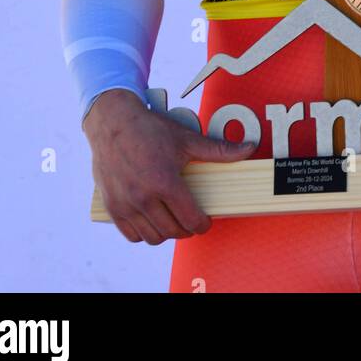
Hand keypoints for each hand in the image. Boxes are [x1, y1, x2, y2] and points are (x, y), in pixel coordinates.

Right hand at [83, 89, 255, 244]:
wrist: (113, 122)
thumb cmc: (150, 129)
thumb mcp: (186, 138)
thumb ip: (218, 150)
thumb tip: (248, 148)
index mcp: (164, 182)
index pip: (190, 219)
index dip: (202, 224)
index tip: (205, 220)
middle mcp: (144, 198)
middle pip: (173, 231)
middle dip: (187, 229)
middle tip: (190, 218)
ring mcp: (125, 204)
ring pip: (152, 237)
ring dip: (166, 233)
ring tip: (172, 219)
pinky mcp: (112, 207)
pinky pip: (132, 235)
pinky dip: (144, 233)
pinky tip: (152, 220)